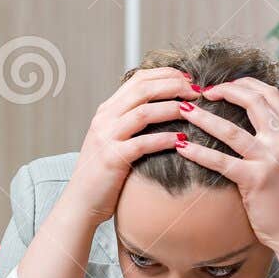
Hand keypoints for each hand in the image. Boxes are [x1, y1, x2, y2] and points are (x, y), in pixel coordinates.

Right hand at [59, 67, 194, 229]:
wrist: (80, 202)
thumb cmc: (104, 173)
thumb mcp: (112, 139)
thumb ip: (130, 121)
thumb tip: (162, 108)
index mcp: (106, 110)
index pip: (138, 79)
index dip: (166, 75)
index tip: (189, 80)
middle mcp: (104, 119)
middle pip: (143, 89)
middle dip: (174, 86)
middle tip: (197, 91)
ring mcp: (106, 137)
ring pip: (144, 112)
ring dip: (173, 108)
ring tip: (194, 111)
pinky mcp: (113, 158)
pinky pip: (143, 143)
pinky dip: (165, 139)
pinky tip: (182, 140)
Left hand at [172, 77, 278, 252]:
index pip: (271, 96)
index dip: (246, 84)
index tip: (224, 84)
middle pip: (253, 103)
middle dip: (225, 91)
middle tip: (201, 91)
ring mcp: (270, 160)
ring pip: (232, 130)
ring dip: (204, 117)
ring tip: (183, 109)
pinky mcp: (255, 180)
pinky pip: (222, 162)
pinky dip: (200, 153)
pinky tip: (181, 147)